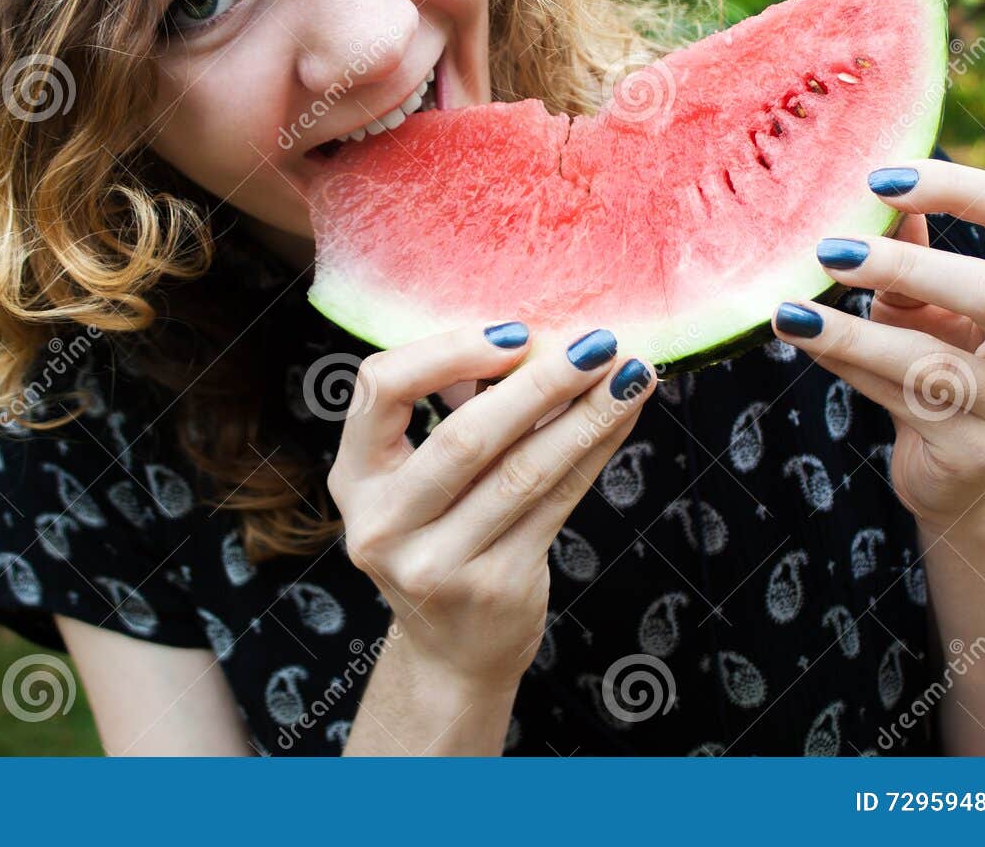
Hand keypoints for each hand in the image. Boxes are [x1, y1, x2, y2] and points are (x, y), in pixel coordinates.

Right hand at [327, 322, 655, 690]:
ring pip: (523, 471)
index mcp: (354, 478)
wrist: (451, 652)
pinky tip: (622, 415)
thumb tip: (529, 334)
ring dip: (586, 413)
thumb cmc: (440, 535)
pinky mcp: (496, 586)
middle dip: (540, 381)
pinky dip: (595, 450)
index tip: (514, 333)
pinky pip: (557, 503)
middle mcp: (383, 524)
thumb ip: (455, 410)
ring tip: (630, 371)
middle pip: (465, 437)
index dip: (448, 351)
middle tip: (596, 341)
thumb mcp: (418, 479)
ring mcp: (436, 564)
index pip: (380, 388)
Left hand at [770, 159, 984, 536]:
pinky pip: (901, 399)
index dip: (953, 187)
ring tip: (791, 309)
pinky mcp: (982, 451)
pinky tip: (804, 342)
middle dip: (904, 266)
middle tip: (830, 250)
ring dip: (853, 331)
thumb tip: (868, 185)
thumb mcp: (922, 300)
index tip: (878, 180)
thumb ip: (905, 245)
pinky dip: (846, 366)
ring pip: (931, 360)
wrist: (956, 471)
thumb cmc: (938, 361)